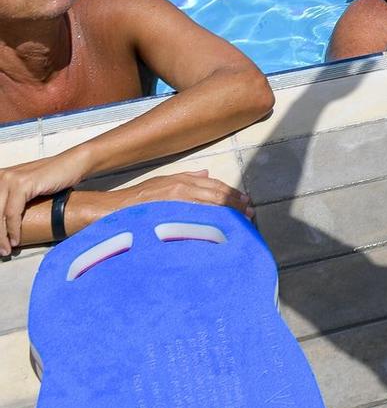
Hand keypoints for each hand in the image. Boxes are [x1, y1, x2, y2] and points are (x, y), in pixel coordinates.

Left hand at [0, 151, 88, 256]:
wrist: (73, 164)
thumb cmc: (53, 178)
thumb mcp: (26, 188)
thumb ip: (13, 199)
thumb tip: (5, 225)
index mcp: (0, 178)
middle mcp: (1, 176)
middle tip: (1, 250)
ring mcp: (10, 179)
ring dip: (1, 237)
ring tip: (7, 250)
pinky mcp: (22, 184)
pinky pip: (12, 213)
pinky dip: (13, 230)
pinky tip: (15, 240)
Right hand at [102, 172, 254, 223]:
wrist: (115, 211)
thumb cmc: (139, 198)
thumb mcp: (164, 181)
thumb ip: (187, 177)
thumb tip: (207, 174)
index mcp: (182, 182)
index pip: (214, 187)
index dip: (232, 194)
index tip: (245, 201)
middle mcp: (181, 191)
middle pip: (216, 198)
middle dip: (235, 206)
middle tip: (249, 214)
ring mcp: (176, 207)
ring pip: (210, 210)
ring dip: (228, 216)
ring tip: (242, 224)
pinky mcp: (170, 220)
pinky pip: (196, 223)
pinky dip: (211, 226)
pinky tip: (221, 233)